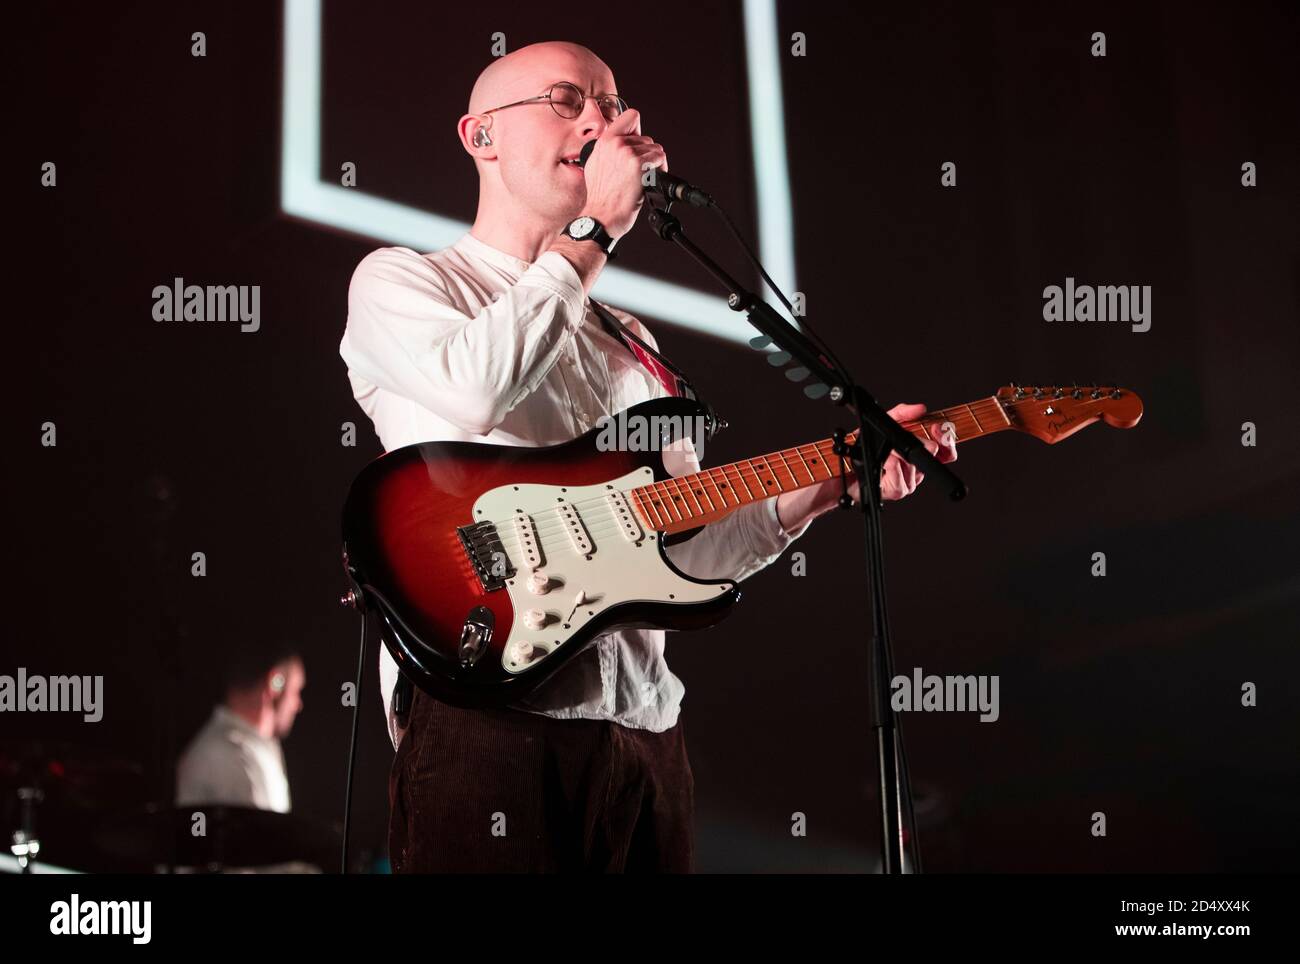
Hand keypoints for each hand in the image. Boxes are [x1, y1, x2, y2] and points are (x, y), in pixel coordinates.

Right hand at [579, 109, 666, 238]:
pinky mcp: (638, 165)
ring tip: (644, 179)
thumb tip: (624, 142)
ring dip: (654, 164)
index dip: (638, 130)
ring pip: (655, 149)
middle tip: (640, 173)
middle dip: (647, 155)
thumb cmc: (600, 198)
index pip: (631, 116)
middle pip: (647, 138)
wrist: (600, 217)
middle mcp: (615, 143)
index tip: (637, 145)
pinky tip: (649, 182)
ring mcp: (627, 152)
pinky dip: (660, 170)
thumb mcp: (596, 165)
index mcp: (604, 141)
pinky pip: (660, 158)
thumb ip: (609, 150)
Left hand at [872, 402, 957, 501]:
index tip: (937, 427)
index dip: (947, 440)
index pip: (946, 452)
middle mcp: (917, 470)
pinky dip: (892, 467)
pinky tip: (885, 461)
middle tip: (912, 435)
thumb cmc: (863, 449)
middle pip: (934, 455)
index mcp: (919, 456)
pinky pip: (901, 479)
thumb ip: (901, 413)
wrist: (844, 469)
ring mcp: (909, 482)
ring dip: (899, 453)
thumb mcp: (881, 424)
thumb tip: (920, 408)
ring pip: (915, 466)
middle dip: (921, 442)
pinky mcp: (897, 491)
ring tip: (887, 450)